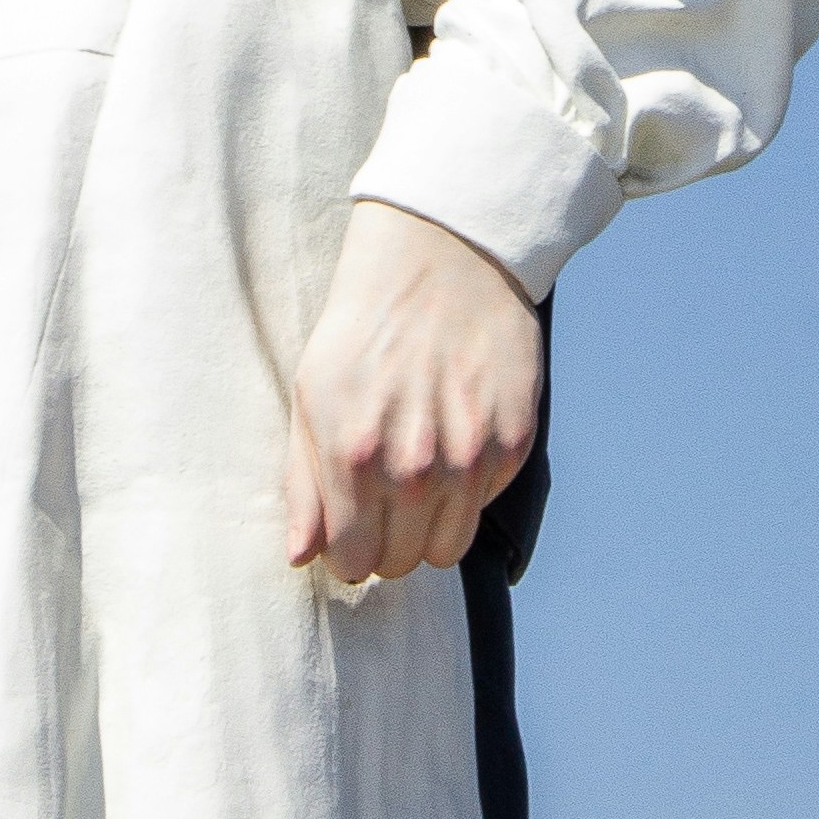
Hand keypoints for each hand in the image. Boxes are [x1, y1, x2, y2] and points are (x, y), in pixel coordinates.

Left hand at [286, 200, 543, 583]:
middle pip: (403, 563)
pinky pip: (486, 504)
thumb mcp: (311, 395)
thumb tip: (302, 557)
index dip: (349, 550)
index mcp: (353, 457)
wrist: (440, 256)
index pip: (355, 561)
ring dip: (431, 527)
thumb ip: (304, 485)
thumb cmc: (363, 326)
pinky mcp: (515, 441)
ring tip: (419, 477)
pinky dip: (469, 487)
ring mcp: (471, 457)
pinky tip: (454, 435)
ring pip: (450, 550)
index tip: (352, 525)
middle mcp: (415, 468)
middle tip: (384, 498)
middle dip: (388, 542)